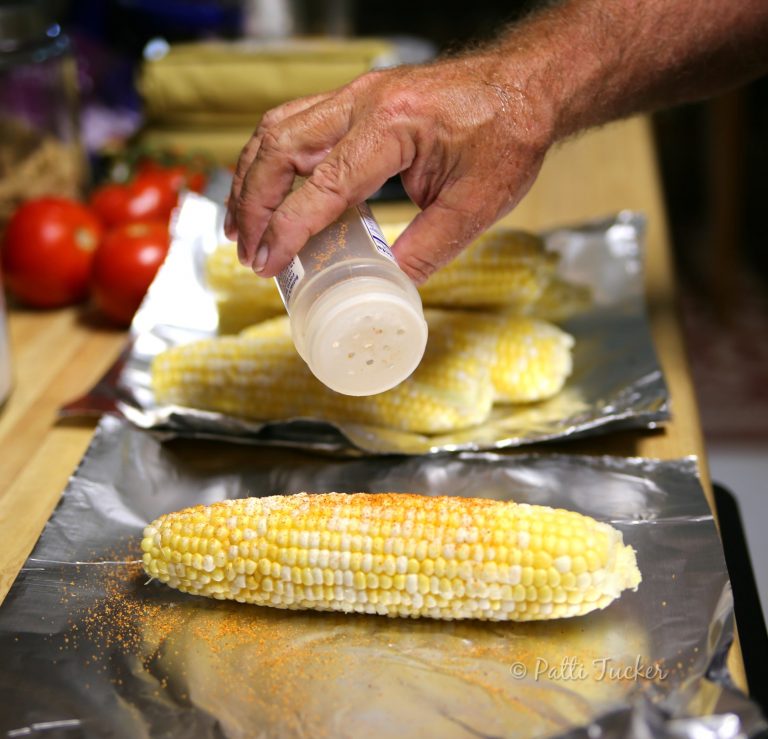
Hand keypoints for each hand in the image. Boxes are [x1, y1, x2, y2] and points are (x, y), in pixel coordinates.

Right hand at [224, 52, 555, 281]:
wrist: (524, 87)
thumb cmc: (507, 135)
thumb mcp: (474, 206)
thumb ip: (427, 249)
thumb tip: (388, 286)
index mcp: (391, 127)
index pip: (321, 185)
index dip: (286, 230)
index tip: (266, 264)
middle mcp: (363, 103)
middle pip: (279, 149)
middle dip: (252, 205)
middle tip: (246, 251)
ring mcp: (355, 95)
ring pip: (277, 130)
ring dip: (251, 178)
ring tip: (239, 224)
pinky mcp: (356, 100)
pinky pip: (294, 122)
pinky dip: (271, 159)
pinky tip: (267, 186)